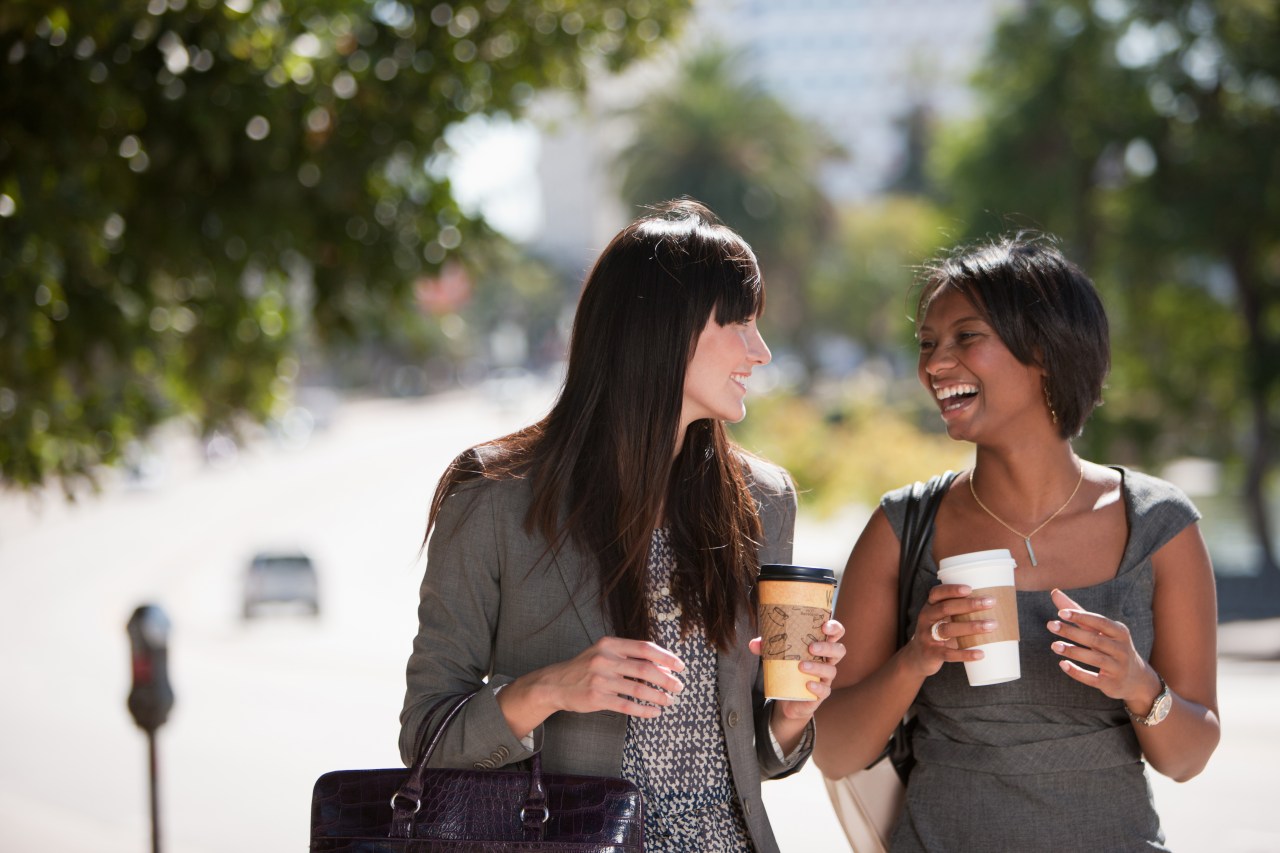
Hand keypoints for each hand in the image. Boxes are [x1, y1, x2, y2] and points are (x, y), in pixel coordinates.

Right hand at [516, 636, 685, 719]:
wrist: (555, 683)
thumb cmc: (585, 667)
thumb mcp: (604, 653)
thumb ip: (629, 656)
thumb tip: (662, 666)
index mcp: (610, 644)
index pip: (644, 648)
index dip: (665, 657)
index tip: (680, 666)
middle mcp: (605, 659)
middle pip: (644, 669)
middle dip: (666, 679)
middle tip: (678, 687)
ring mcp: (600, 679)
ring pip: (638, 689)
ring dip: (658, 696)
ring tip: (668, 701)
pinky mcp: (596, 698)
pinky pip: (626, 706)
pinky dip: (643, 710)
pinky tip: (654, 712)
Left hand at [750, 619, 845, 719]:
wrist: (788, 698)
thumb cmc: (788, 668)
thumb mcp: (777, 655)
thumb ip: (766, 647)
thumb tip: (753, 644)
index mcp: (821, 646)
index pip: (836, 633)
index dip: (834, 628)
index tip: (824, 626)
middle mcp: (827, 660)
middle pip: (839, 650)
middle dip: (828, 646)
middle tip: (811, 646)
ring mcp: (826, 677)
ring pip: (831, 670)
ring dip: (818, 666)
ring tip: (801, 665)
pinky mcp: (821, 694)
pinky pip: (825, 690)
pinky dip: (818, 687)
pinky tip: (808, 684)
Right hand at [910, 582, 997, 674]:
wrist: (918, 658)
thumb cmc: (939, 633)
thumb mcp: (943, 619)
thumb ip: (960, 612)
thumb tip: (997, 606)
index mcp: (930, 607)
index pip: (936, 593)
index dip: (952, 589)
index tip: (970, 588)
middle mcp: (926, 619)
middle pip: (945, 608)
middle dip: (969, 604)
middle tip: (990, 603)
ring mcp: (927, 636)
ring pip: (948, 629)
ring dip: (971, 626)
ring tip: (992, 625)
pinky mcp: (931, 653)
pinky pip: (949, 654)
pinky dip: (965, 654)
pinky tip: (981, 653)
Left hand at [1047, 588, 1157, 707]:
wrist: (1135, 678)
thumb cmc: (1111, 646)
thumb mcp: (1099, 630)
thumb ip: (1077, 613)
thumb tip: (1054, 592)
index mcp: (1120, 632)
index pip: (1100, 622)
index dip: (1081, 617)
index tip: (1061, 613)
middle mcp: (1121, 649)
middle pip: (1095, 639)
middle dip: (1072, 632)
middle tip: (1051, 625)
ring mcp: (1118, 667)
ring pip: (1094, 658)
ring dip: (1073, 651)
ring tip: (1054, 645)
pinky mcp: (1111, 684)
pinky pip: (1093, 678)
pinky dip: (1077, 672)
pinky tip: (1063, 664)